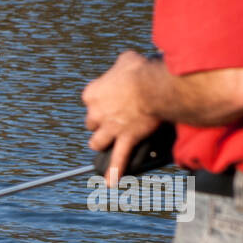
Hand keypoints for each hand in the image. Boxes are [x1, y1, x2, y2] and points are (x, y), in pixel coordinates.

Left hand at [82, 50, 161, 186]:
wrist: (153, 86)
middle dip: (99, 122)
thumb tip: (126, 63)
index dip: (100, 99)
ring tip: (107, 143)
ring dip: (101, 142)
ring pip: (97, 141)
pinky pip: (118, 157)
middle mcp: (97, 112)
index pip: (89, 99)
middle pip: (91, 122)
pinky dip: (115, 170)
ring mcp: (111, 128)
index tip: (109, 97)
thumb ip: (120, 65)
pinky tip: (111, 182)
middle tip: (111, 118)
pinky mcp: (126, 138)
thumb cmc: (140, 70)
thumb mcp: (126, 59)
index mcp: (93, 93)